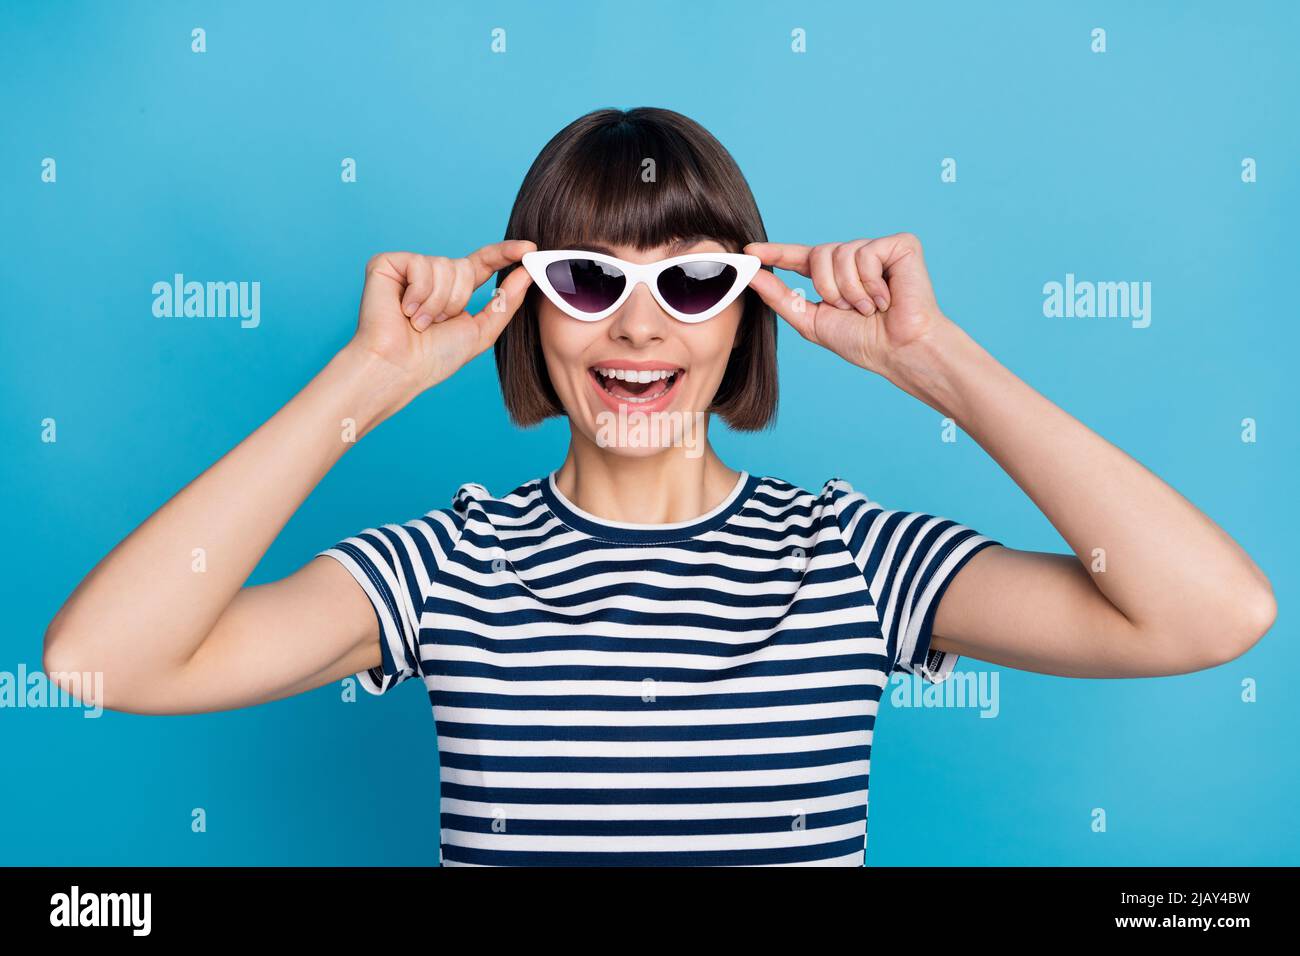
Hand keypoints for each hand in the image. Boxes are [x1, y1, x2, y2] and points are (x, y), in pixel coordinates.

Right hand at [350, 239, 535, 398]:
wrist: (398, 368)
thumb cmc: (433, 358)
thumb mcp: (481, 330)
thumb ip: (506, 301)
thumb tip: (527, 272)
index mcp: (453, 289)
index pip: (483, 262)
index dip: (505, 253)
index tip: (529, 249)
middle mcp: (431, 275)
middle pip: (464, 266)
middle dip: (457, 299)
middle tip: (436, 322)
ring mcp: (409, 268)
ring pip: (444, 266)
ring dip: (437, 302)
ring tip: (418, 321)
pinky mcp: (387, 264)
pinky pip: (420, 265)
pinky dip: (418, 294)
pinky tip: (404, 310)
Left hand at [744, 233, 948, 376]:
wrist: (898, 350)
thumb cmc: (862, 342)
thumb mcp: (811, 321)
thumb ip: (780, 297)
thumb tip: (752, 275)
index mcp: (833, 276)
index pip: (799, 257)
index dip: (775, 252)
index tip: (749, 251)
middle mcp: (854, 258)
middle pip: (818, 254)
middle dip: (827, 288)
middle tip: (850, 310)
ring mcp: (876, 250)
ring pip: (840, 254)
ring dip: (850, 290)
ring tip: (871, 307)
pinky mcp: (899, 245)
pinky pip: (866, 254)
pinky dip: (872, 283)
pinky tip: (887, 297)